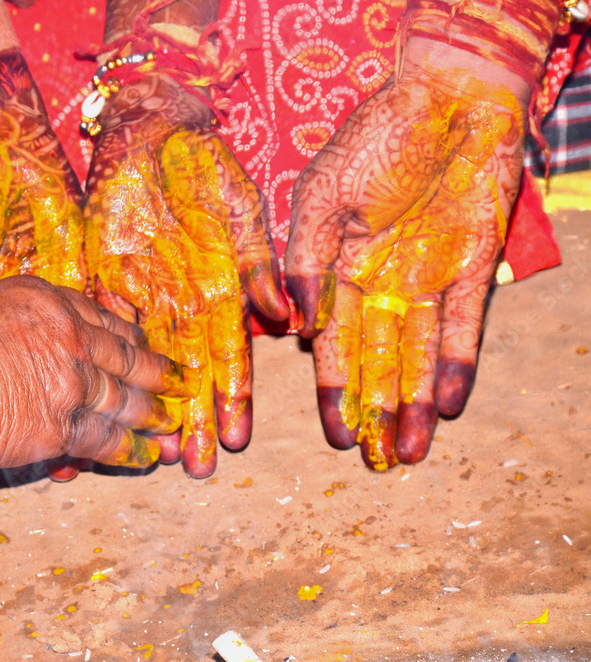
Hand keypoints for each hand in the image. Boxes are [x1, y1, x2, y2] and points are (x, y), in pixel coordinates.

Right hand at [0, 276, 197, 468]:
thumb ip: (11, 315)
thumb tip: (19, 326)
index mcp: (46, 300)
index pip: (103, 320)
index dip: (130, 340)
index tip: (145, 350)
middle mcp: (68, 335)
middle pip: (125, 358)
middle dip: (158, 375)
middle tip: (182, 384)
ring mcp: (70, 380)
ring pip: (124, 400)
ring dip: (152, 416)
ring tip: (170, 427)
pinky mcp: (63, 425)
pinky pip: (106, 439)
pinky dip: (130, 451)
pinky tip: (147, 457)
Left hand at [85, 73, 287, 477]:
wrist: (146, 134)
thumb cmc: (202, 166)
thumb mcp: (240, 207)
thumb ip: (258, 260)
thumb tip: (286, 314)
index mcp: (219, 293)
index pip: (227, 356)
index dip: (231, 398)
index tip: (235, 438)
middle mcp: (182, 307)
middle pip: (187, 375)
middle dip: (193, 421)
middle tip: (195, 467)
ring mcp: (142, 300)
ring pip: (145, 367)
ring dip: (148, 408)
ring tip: (152, 452)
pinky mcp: (104, 287)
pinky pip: (104, 338)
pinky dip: (102, 372)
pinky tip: (103, 404)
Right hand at [285, 40, 527, 469]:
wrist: (447, 99)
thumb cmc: (371, 140)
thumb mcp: (320, 198)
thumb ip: (304, 260)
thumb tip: (292, 327)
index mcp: (335, 267)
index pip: (331, 342)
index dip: (333, 388)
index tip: (334, 432)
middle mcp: (379, 282)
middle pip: (377, 360)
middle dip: (375, 410)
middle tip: (376, 462)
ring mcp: (426, 278)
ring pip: (419, 354)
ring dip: (415, 402)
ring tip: (411, 452)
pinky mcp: (471, 270)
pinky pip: (464, 326)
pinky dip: (457, 364)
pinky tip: (448, 404)